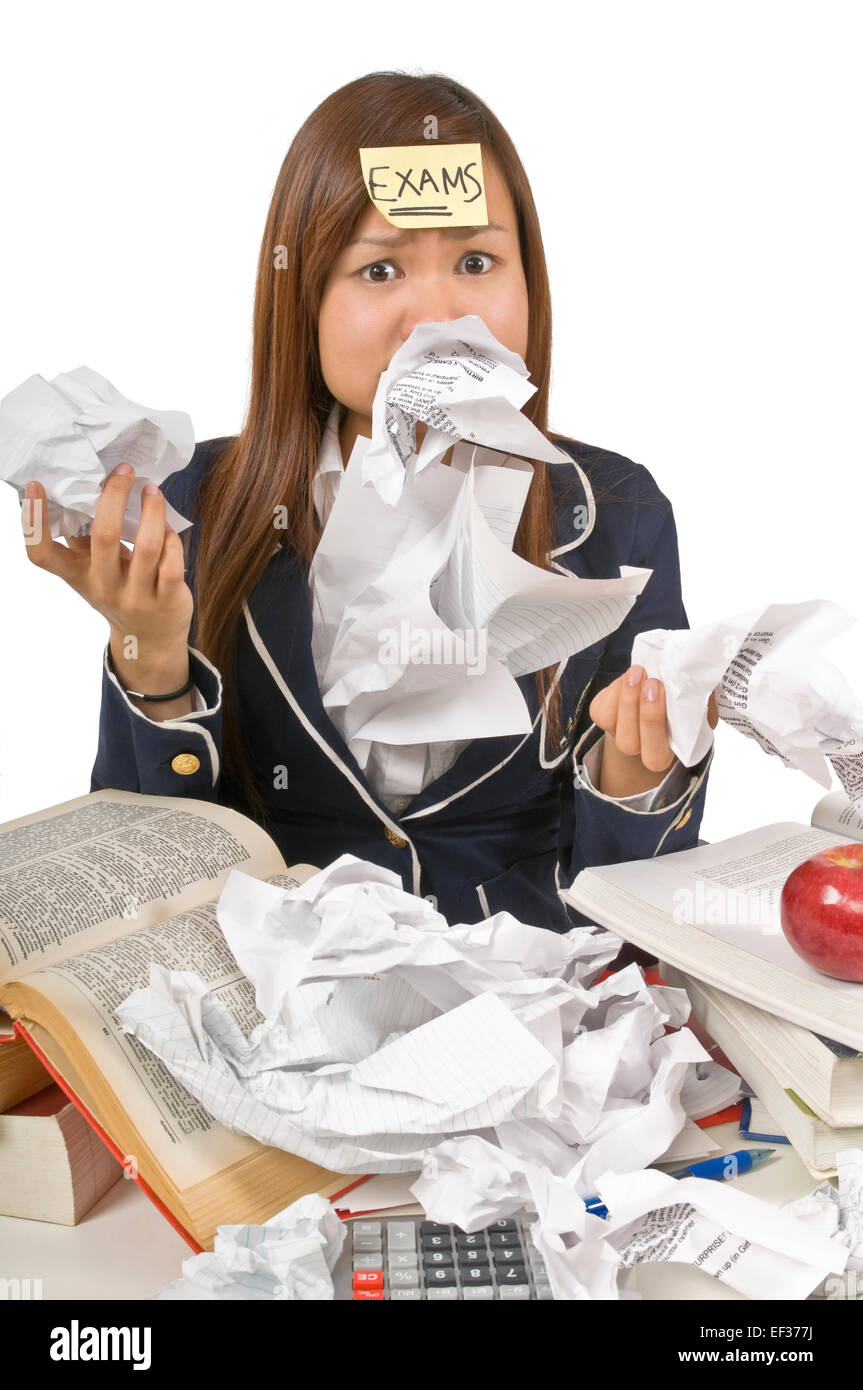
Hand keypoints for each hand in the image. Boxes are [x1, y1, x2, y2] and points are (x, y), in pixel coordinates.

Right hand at [21, 466, 193, 658]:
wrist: (149, 639)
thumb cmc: (117, 591)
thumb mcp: (92, 571)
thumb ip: (82, 539)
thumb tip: (77, 490)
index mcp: (77, 576)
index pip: (43, 554)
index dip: (33, 522)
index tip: (36, 485)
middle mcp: (103, 586)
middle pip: (105, 536)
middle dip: (115, 495)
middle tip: (124, 471)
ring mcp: (136, 595)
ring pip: (147, 546)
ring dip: (152, 511)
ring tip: (152, 490)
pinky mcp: (167, 599)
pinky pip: (172, 562)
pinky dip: (172, 538)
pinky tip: (168, 527)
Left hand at [589, 666, 718, 774]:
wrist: (656, 691)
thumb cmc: (681, 701)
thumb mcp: (700, 704)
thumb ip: (701, 700)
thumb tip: (698, 680)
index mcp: (665, 753)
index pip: (655, 756)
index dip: (654, 726)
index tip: (663, 693)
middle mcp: (637, 749)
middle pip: (629, 744)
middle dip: (639, 711)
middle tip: (651, 681)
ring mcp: (616, 732)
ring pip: (611, 724)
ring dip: (625, 697)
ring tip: (638, 672)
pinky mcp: (602, 715)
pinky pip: (601, 709)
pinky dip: (612, 690)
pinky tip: (628, 677)